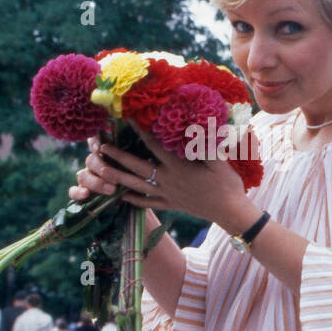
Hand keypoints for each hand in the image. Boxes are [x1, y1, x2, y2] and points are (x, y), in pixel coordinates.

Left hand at [71, 122, 247, 225]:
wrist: (231, 212)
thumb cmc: (227, 184)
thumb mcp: (219, 160)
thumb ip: (205, 142)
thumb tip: (196, 123)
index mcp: (178, 167)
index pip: (154, 145)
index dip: (139, 130)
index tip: (127, 118)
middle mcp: (168, 180)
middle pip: (137, 166)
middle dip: (117, 156)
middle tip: (101, 146)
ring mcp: (167, 194)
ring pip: (137, 185)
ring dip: (118, 177)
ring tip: (101, 170)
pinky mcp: (171, 205)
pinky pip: (148, 202)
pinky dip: (133, 199)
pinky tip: (121, 195)